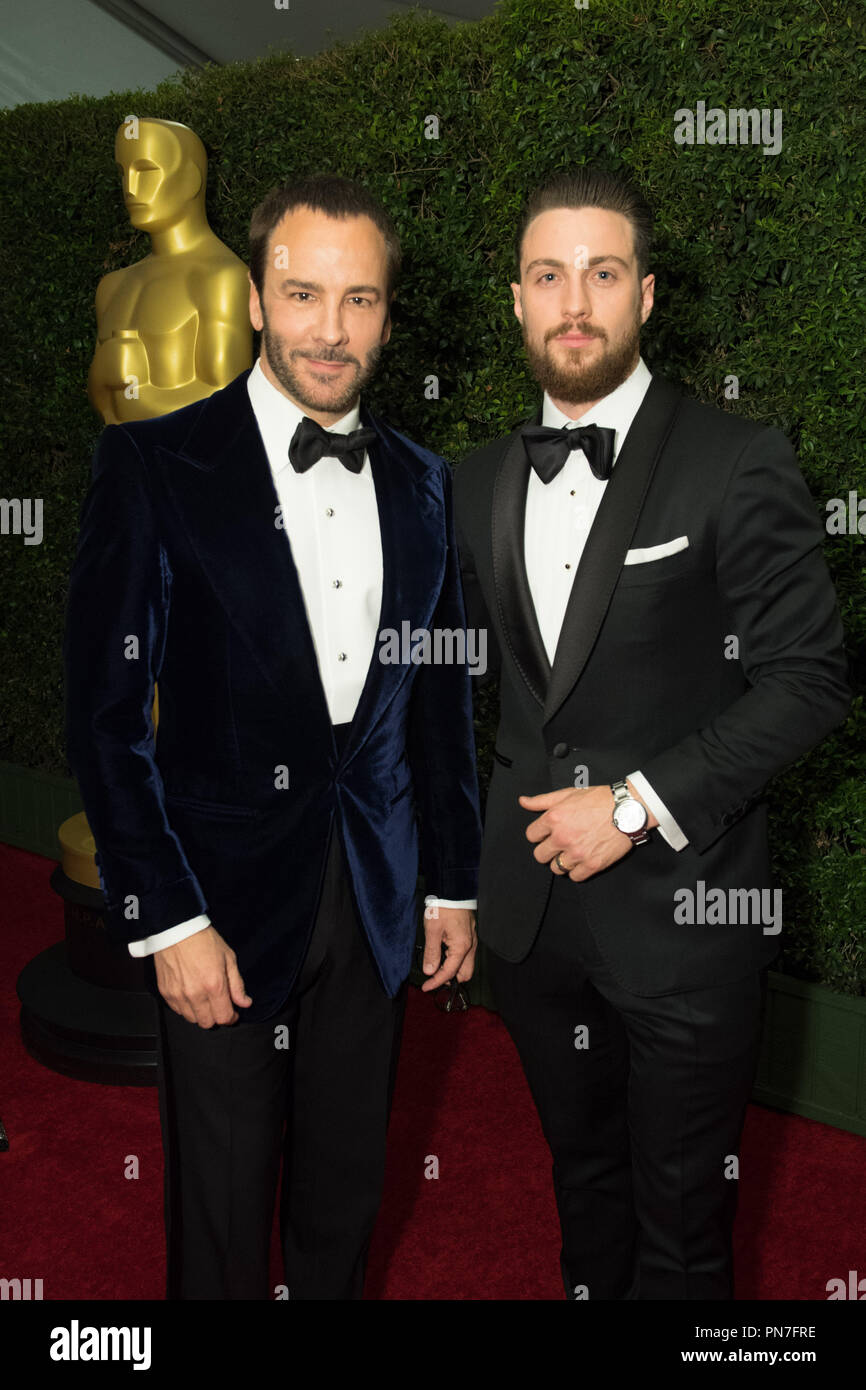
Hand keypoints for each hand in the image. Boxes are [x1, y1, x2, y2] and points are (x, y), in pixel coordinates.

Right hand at [153, 924, 251, 1027]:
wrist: (177, 929)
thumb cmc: (203, 940)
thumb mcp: (228, 958)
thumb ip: (237, 984)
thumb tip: (245, 1002)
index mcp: (214, 985)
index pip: (224, 1017)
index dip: (231, 1018)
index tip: (233, 1013)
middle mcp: (195, 994)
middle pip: (207, 1023)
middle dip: (216, 1016)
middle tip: (219, 1005)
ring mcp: (178, 995)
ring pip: (192, 1019)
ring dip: (200, 1013)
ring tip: (204, 999)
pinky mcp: (166, 992)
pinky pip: (178, 1010)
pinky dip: (186, 1007)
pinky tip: (191, 995)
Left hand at [420, 906, 477, 992]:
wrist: (452, 890)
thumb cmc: (443, 907)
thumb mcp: (432, 931)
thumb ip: (431, 953)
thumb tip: (429, 971)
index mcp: (462, 947)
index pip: (450, 973)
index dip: (437, 982)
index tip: (426, 987)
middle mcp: (470, 946)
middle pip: (464, 974)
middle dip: (450, 980)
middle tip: (434, 979)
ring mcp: (472, 941)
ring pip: (466, 965)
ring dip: (453, 970)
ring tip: (436, 967)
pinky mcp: (469, 936)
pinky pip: (465, 955)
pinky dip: (455, 960)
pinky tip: (443, 955)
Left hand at [519, 782, 655, 881]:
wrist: (628, 809)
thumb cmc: (599, 799)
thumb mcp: (568, 794)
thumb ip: (542, 800)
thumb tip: (523, 801)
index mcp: (554, 818)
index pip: (531, 835)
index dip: (539, 834)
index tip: (548, 833)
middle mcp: (562, 837)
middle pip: (540, 855)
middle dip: (547, 850)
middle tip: (559, 844)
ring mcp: (577, 853)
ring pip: (556, 868)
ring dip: (562, 861)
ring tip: (572, 852)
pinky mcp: (592, 864)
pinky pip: (575, 877)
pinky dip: (577, 871)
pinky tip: (583, 860)